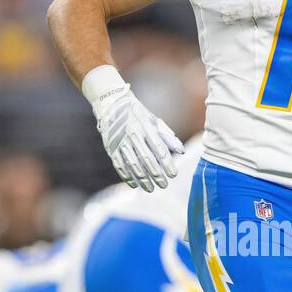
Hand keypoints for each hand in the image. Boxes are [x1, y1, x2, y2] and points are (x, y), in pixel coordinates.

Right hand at [86, 72, 182, 192]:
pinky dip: (127, 176)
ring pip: (133, 164)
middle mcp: (133, 134)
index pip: (159, 148)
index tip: (173, 175)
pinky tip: (135, 184)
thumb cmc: (137, 114)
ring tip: (151, 188)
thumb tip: (181, 151)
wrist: (111, 103)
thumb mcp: (153, 120)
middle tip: (164, 185)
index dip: (167, 163)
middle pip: (147, 159)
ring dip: (143, 179)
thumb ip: (167, 136)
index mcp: (146, 127)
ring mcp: (121, 141)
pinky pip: (119, 165)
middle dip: (156, 174)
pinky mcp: (111, 147)